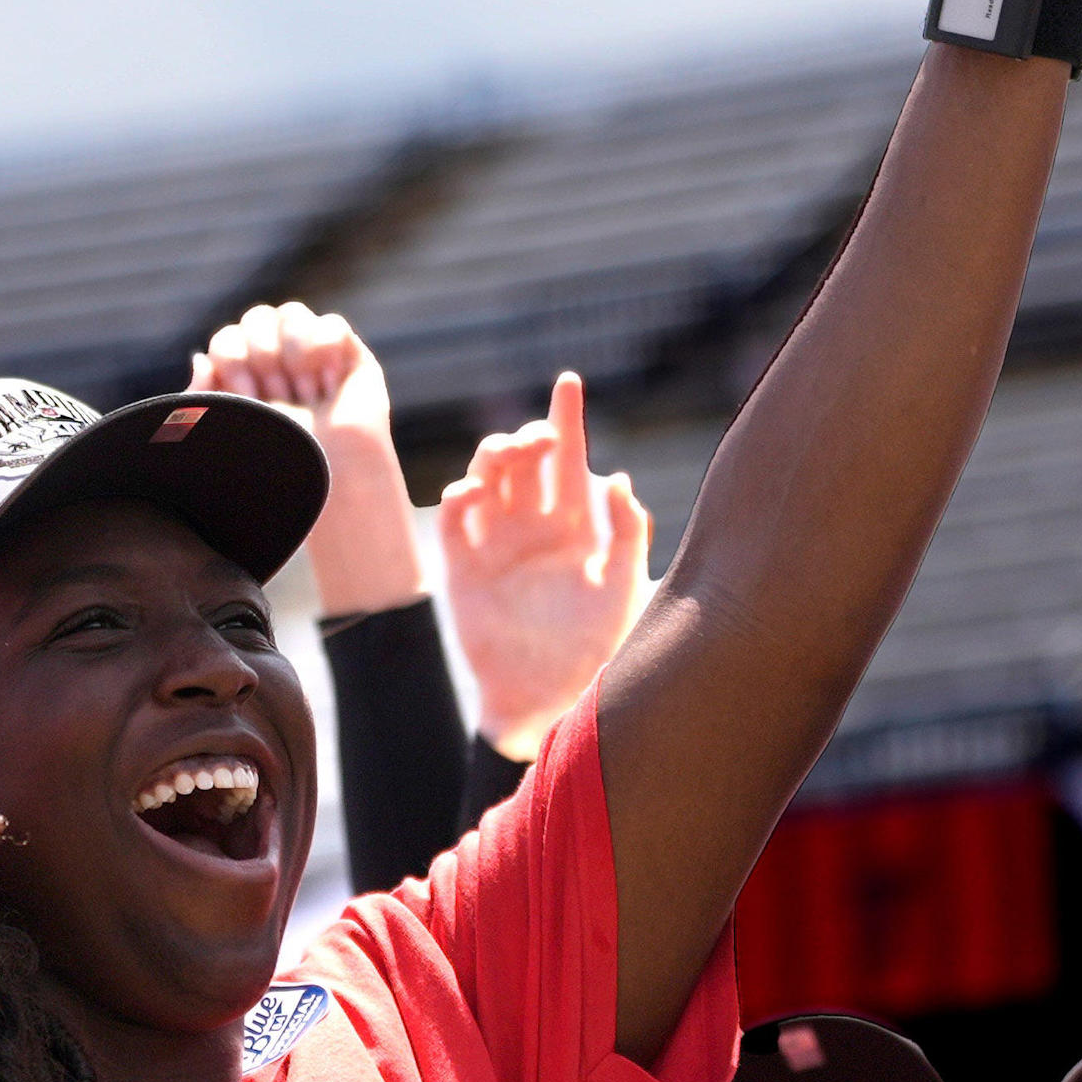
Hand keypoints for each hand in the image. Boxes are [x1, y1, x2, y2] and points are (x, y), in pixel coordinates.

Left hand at [194, 303, 421, 618]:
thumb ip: (200, 397)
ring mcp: (317, 360)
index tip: (245, 398)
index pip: (228, 339)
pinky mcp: (352, 360)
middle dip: (262, 354)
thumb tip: (200, 359)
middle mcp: (280, 367)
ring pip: (291, 312)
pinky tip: (329, 381)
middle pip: (258, 318)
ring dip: (293, 352)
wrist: (325, 484)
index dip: (232, 360)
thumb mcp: (220, 433)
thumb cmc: (272, 470)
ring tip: (306, 393)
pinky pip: (333, 324)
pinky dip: (326, 346)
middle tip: (275, 394)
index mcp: (247, 382)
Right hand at [438, 372, 651, 761]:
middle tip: (542, 438)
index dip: (568, 420)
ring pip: (486, 480)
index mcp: (575, 527)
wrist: (551, 699)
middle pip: (523, 463)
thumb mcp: (625, 587)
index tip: (569, 382)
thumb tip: (618, 476)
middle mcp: (533, 529)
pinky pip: (454, 523)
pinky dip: (460, 499)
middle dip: (528, 437)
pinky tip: (475, 492)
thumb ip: (627, 532)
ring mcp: (496, 546)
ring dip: (492, 457)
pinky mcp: (464, 569)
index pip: (568, 462)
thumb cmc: (597, 649)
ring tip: (509, 454)